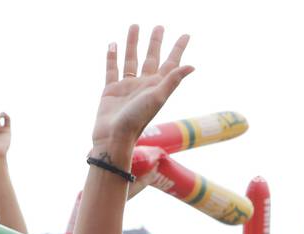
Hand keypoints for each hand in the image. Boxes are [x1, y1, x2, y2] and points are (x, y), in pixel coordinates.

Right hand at [90, 25, 192, 152]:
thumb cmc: (137, 120)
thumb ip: (172, 80)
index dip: (178, 49)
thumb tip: (192, 66)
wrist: (114, 137)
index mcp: (157, 86)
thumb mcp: (157, 98)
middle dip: (156, 42)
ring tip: (135, 26)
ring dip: (133, 43)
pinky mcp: (111, 89)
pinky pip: (112, 68)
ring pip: (131, 59)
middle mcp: (143, 84)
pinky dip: (112, 56)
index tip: (186, 35)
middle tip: (160, 26)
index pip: (170, 63)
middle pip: (151, 58)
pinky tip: (113, 44)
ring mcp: (127, 86)